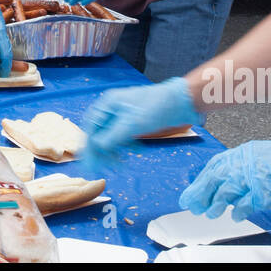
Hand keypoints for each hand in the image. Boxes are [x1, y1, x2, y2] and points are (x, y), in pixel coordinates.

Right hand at [82, 77, 202, 166]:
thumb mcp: (132, 124)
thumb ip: (112, 137)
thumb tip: (97, 148)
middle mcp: (113, 108)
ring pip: (112, 136)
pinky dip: (128, 146)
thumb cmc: (156, 108)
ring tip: (122, 165)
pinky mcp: (135, 121)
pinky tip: (138, 152)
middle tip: (106, 169)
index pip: (92, 126)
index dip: (89, 145)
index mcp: (108, 104)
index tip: (90, 163)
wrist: (181, 102)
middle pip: (100, 132)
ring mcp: (124, 114)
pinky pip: (124, 136)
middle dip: (102, 151)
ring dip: (115, 151)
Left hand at [178, 139, 270, 221]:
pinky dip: (238, 211)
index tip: (194, 189)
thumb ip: (242, 165)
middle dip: (200, 192)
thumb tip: (229, 179)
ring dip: (215, 204)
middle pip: (214, 178)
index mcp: (242, 153)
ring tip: (209, 212)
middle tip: (191, 203)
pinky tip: (234, 216)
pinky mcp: (263, 193)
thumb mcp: (260, 154)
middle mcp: (244, 164)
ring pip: (225, 191)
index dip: (202, 179)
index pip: (214, 165)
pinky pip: (245, 204)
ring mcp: (252, 178)